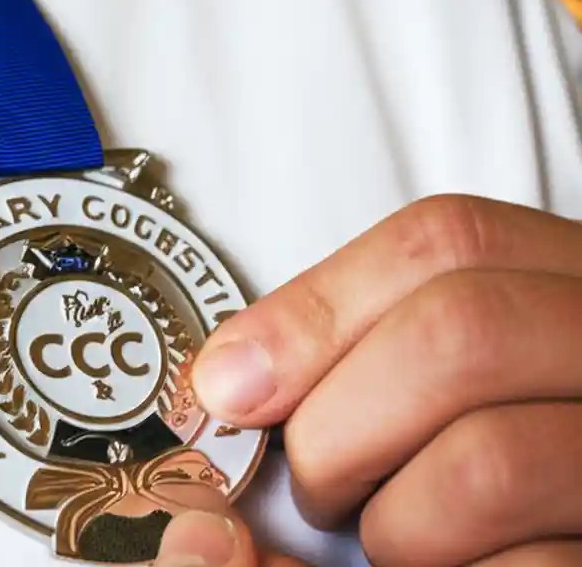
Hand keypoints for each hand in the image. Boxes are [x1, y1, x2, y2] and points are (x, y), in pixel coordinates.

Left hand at [186, 195, 581, 565]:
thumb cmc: (523, 458)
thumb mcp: (468, 375)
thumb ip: (375, 344)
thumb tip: (232, 376)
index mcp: (575, 290)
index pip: (447, 242)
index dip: (315, 309)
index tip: (233, 383)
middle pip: (455, 333)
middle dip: (339, 424)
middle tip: (317, 484)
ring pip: (484, 463)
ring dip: (395, 523)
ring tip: (396, 538)